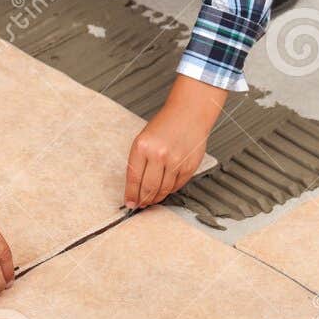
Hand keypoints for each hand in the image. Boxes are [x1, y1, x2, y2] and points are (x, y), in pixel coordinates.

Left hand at [124, 74, 226, 208]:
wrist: (189, 114)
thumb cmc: (165, 125)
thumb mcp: (144, 138)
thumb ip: (139, 161)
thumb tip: (136, 186)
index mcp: (142, 146)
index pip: (134, 178)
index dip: (131, 194)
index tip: (129, 202)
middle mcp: (158, 154)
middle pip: (148, 187)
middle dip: (143, 200)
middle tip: (140, 204)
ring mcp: (175, 161)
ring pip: (163, 190)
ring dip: (156, 198)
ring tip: (151, 200)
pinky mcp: (189, 167)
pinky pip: (177, 186)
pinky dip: (170, 191)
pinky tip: (165, 190)